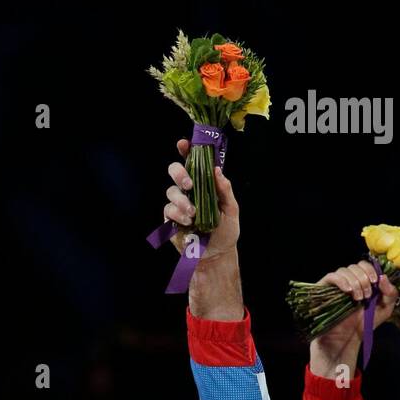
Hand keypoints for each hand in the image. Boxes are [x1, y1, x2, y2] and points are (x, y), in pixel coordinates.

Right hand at [164, 138, 239, 258]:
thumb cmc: (226, 231)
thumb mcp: (231, 209)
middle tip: (189, 185)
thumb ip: (225, 189)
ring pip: (170, 192)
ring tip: (193, 214)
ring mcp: (178, 205)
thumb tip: (217, 170)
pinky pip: (168, 210)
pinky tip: (188, 223)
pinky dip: (177, 214)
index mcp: (204, 184)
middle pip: (174, 171)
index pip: (193, 162)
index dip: (186, 150)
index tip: (183, 144)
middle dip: (179, 174)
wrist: (216, 255)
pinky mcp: (170, 220)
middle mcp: (189, 191)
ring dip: (181, 201)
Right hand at [308, 261, 399, 378]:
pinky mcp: (324, 290)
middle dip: (363, 279)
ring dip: (355, 282)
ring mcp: (336, 285)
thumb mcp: (385, 309)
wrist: (347, 338)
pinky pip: (332, 277)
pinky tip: (348, 291)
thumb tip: (383, 277)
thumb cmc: (364, 324)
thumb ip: (390, 293)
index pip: (364, 265)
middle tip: (367, 296)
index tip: (375, 282)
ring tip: (358, 299)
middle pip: (355, 266)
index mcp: (362, 281)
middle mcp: (348, 280)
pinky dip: (341, 281)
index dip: (370, 270)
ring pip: (344, 271)